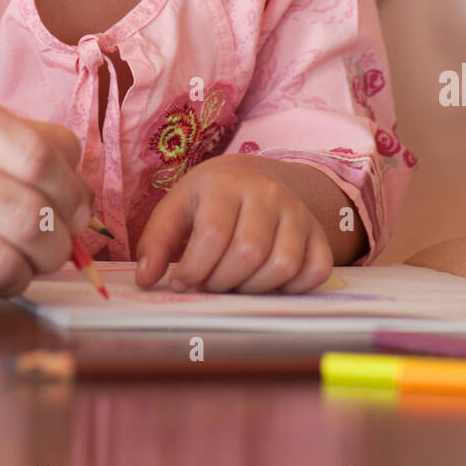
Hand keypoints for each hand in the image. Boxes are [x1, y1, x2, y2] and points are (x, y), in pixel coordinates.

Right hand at [0, 81, 93, 294]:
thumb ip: (14, 139)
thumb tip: (81, 181)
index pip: (39, 153)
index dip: (74, 188)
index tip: (78, 207)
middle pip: (28, 210)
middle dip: (60, 238)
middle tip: (59, 244)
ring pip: (4, 257)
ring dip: (30, 270)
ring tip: (25, 263)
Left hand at [134, 154, 332, 293]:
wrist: (254, 177)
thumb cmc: (209, 198)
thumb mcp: (176, 208)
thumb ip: (156, 241)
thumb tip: (146, 279)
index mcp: (227, 183)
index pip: (214, 233)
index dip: (194, 268)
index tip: (181, 281)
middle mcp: (268, 193)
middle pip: (249, 252)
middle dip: (221, 281)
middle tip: (208, 283)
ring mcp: (298, 213)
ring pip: (282, 265)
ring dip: (252, 288)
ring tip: (234, 283)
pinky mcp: (319, 234)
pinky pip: (315, 271)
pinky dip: (292, 288)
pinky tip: (267, 282)